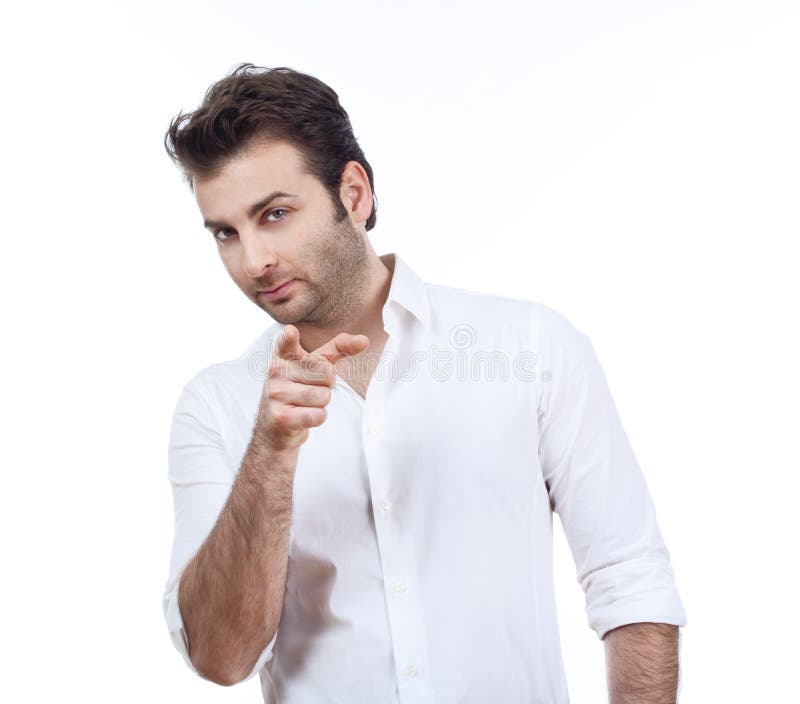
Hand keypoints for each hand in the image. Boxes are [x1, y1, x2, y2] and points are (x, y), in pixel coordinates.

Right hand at [256, 324, 369, 452]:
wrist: (276, 427)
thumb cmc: (300, 389)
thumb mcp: (317, 365)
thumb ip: (339, 348)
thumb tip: (364, 340)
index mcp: (284, 356)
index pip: (287, 343)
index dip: (290, 338)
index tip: (291, 332)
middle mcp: (276, 372)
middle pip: (326, 373)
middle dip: (327, 384)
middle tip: (311, 389)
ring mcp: (275, 394)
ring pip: (323, 396)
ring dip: (322, 403)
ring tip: (305, 404)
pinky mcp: (281, 417)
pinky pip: (318, 415)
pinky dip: (318, 417)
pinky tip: (303, 416)